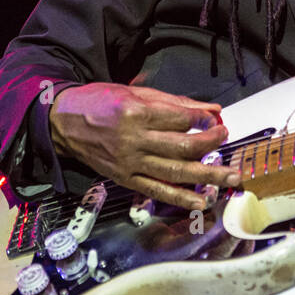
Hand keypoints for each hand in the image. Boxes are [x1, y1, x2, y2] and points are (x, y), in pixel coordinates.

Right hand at [48, 83, 236, 209]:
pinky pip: (156, 191)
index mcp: (136, 113)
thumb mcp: (136, 93)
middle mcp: (134, 140)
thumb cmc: (100, 102)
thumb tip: (212, 110)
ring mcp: (129, 163)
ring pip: (175, 172)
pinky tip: (201, 202)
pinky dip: (180, 198)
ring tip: (231, 177)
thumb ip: (176, 102)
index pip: (181, 119)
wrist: (63, 122)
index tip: (216, 120)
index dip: (204, 120)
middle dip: (211, 145)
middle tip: (227, 139)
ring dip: (207, 176)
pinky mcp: (125, 179)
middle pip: (182, 147)